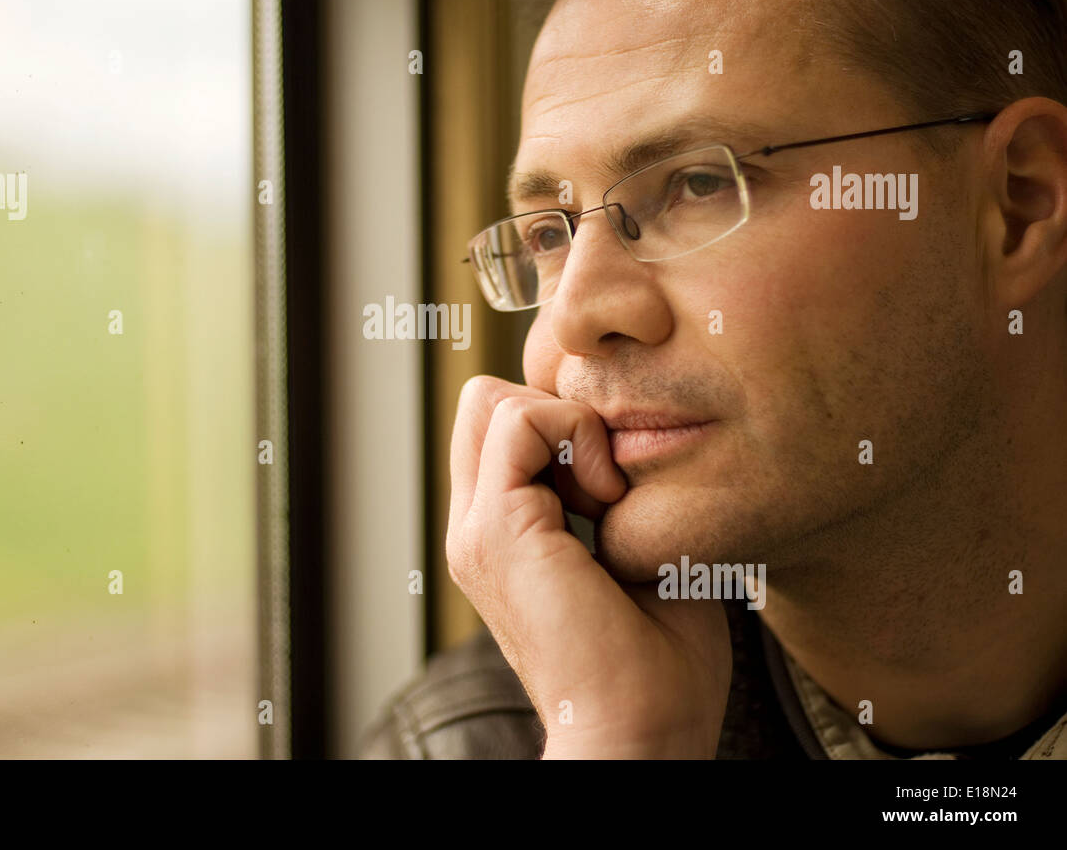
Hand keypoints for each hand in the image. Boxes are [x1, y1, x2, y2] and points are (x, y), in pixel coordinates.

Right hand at [446, 376, 731, 757]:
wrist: (640, 736)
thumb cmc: (658, 673)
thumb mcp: (636, 563)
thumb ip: (619, 506)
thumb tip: (634, 453)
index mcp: (502, 540)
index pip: (502, 429)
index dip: (562, 428)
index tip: (617, 487)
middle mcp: (476, 529)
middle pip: (483, 401)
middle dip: (553, 413)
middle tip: (607, 481)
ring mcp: (478, 530)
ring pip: (493, 398)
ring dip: (567, 425)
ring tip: (609, 497)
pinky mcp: (497, 531)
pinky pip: (520, 422)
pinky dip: (575, 437)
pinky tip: (610, 501)